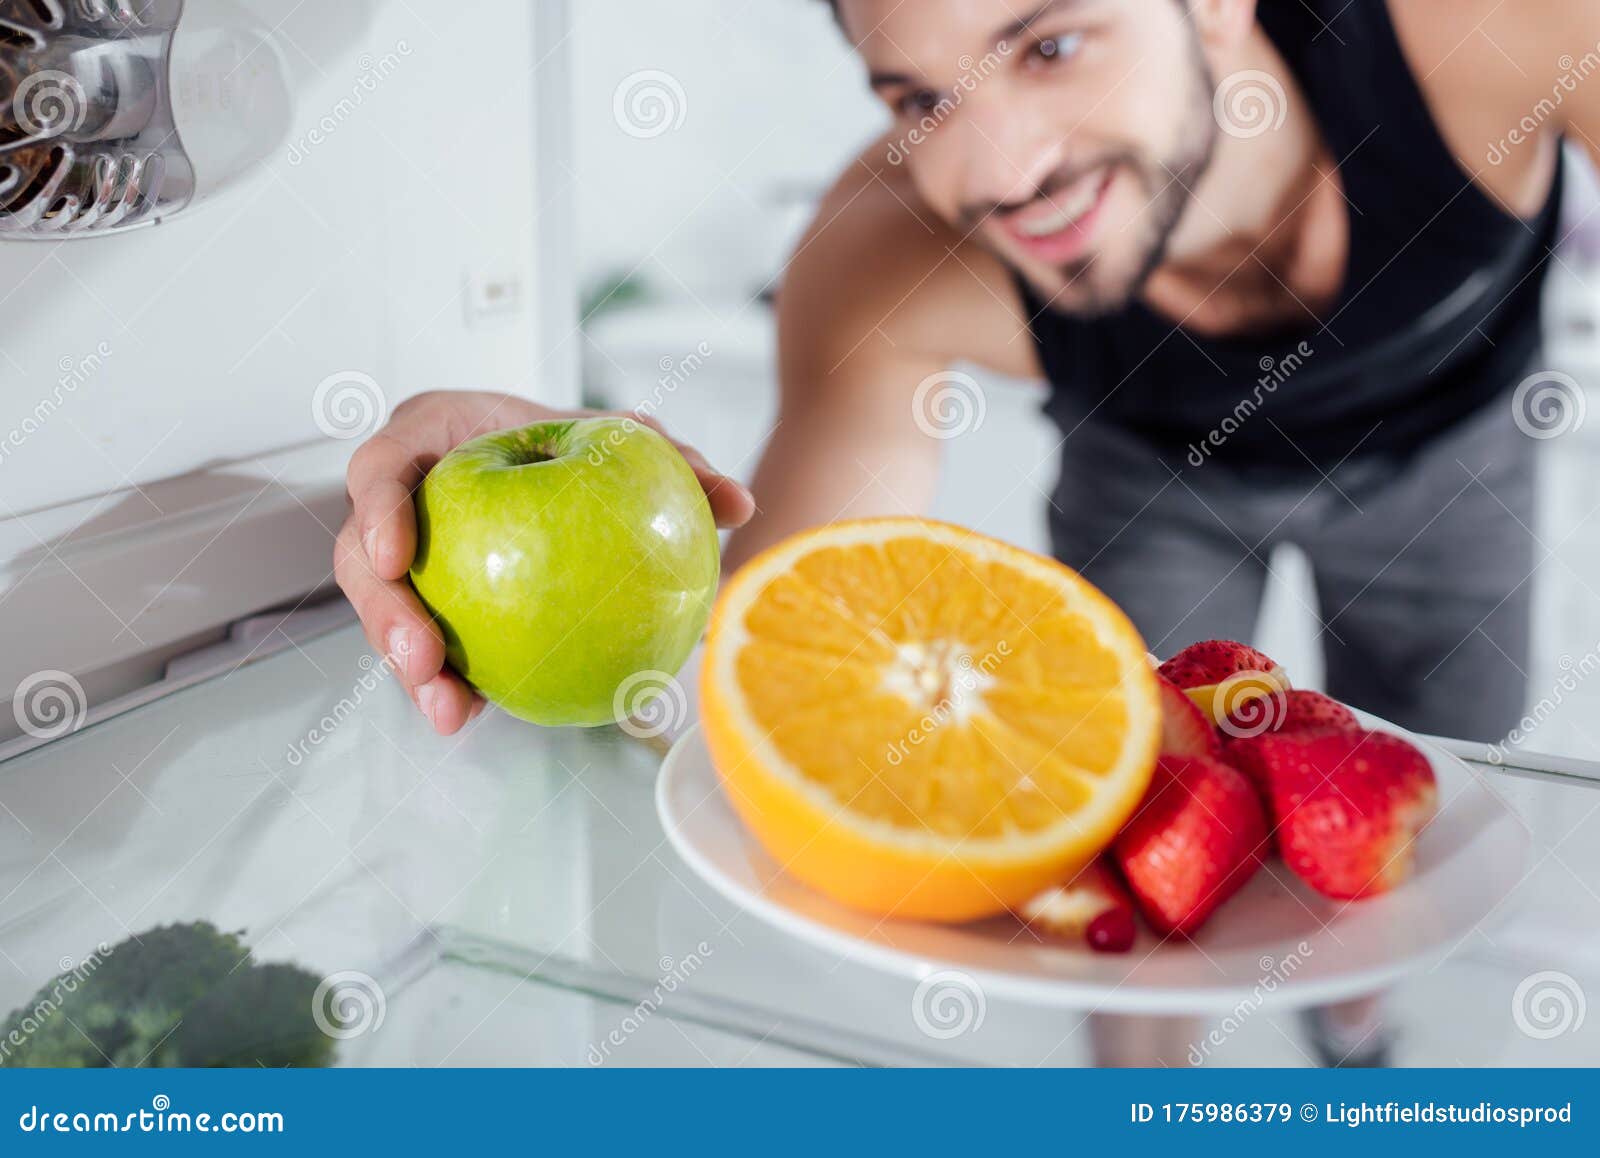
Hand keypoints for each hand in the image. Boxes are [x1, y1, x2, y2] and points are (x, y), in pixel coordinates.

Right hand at [333, 390, 755, 734]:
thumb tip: (739, 503)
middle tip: (423, 662)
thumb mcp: (619, 440)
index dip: (376, 509)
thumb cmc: (569, 439)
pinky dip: (444, 677)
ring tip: (449, 711)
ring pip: (382, 612)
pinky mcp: (422, 598)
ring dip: (407, 667)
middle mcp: (400, 497)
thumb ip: (671, 461)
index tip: (397, 556)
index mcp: (427, 438)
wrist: (550, 460)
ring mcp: (403, 553)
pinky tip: (475, 713)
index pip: (378, 467)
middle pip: (362, 557)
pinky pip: (423, 640)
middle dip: (383, 614)